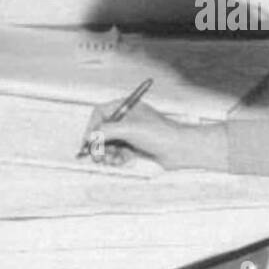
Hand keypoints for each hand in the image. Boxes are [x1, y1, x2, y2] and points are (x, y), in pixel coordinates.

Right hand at [84, 101, 227, 170]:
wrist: (180, 149)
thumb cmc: (161, 133)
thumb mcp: (130, 129)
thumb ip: (107, 131)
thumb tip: (91, 137)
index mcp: (126, 107)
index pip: (100, 113)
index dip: (92, 127)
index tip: (88, 142)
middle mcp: (127, 119)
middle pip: (102, 131)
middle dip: (99, 145)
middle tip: (97, 157)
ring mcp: (131, 133)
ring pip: (109, 144)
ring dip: (107, 154)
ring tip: (112, 160)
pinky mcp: (135, 146)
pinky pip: (118, 152)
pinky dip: (117, 158)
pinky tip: (123, 161)